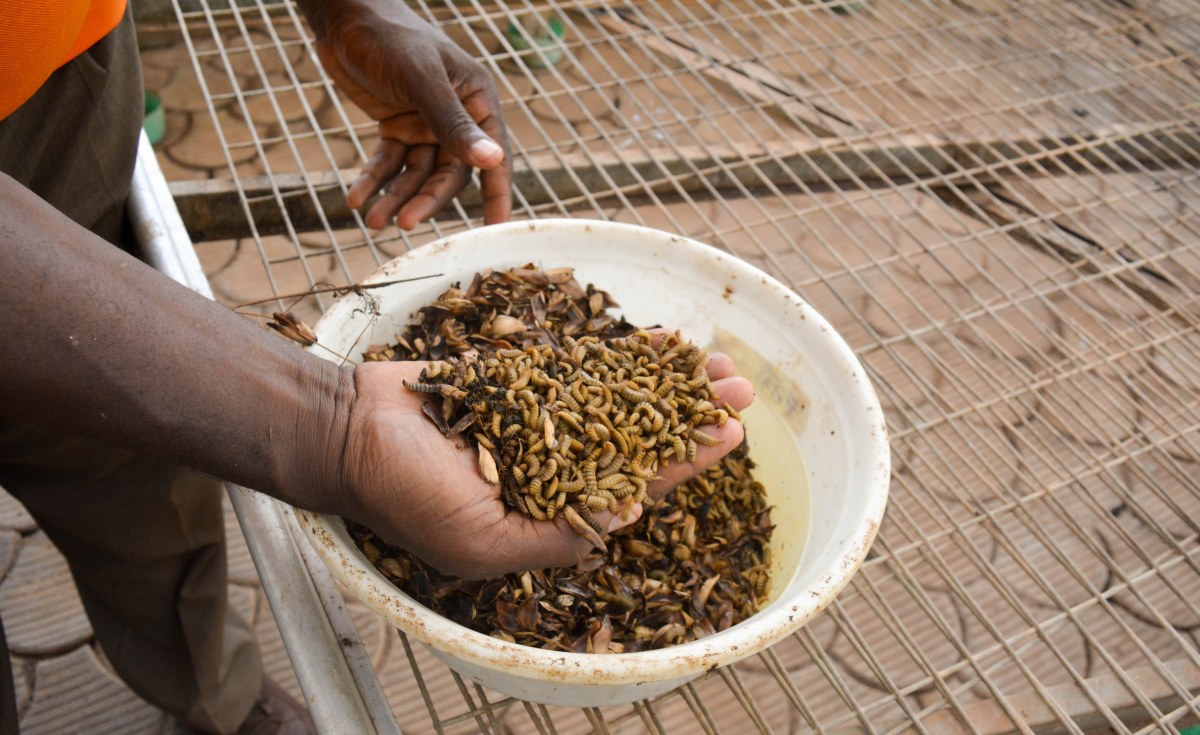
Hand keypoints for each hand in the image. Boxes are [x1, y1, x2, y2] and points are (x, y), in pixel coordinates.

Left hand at [307, 1, 511, 229]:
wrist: (345, 18)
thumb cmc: (391, 37)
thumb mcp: (422, 80)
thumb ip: (454, 123)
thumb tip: (492, 160)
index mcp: (477, 101)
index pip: (493, 157)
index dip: (495, 194)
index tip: (495, 230)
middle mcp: (457, 116)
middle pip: (449, 173)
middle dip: (425, 200)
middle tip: (404, 224)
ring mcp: (425, 124)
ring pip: (416, 174)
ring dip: (395, 196)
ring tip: (372, 220)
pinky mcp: (397, 126)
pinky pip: (389, 162)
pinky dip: (374, 181)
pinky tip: (356, 198)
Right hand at [334, 355, 753, 578]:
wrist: (349, 428)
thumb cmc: (404, 494)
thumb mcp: (480, 539)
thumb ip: (553, 534)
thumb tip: (629, 511)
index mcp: (552, 510)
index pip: (633, 485)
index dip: (683, 460)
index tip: (727, 434)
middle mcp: (556, 464)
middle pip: (640, 438)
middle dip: (690, 414)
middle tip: (741, 387)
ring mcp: (543, 418)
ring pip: (622, 399)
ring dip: (671, 383)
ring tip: (720, 362)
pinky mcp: (524, 381)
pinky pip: (583, 366)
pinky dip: (624, 356)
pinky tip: (663, 343)